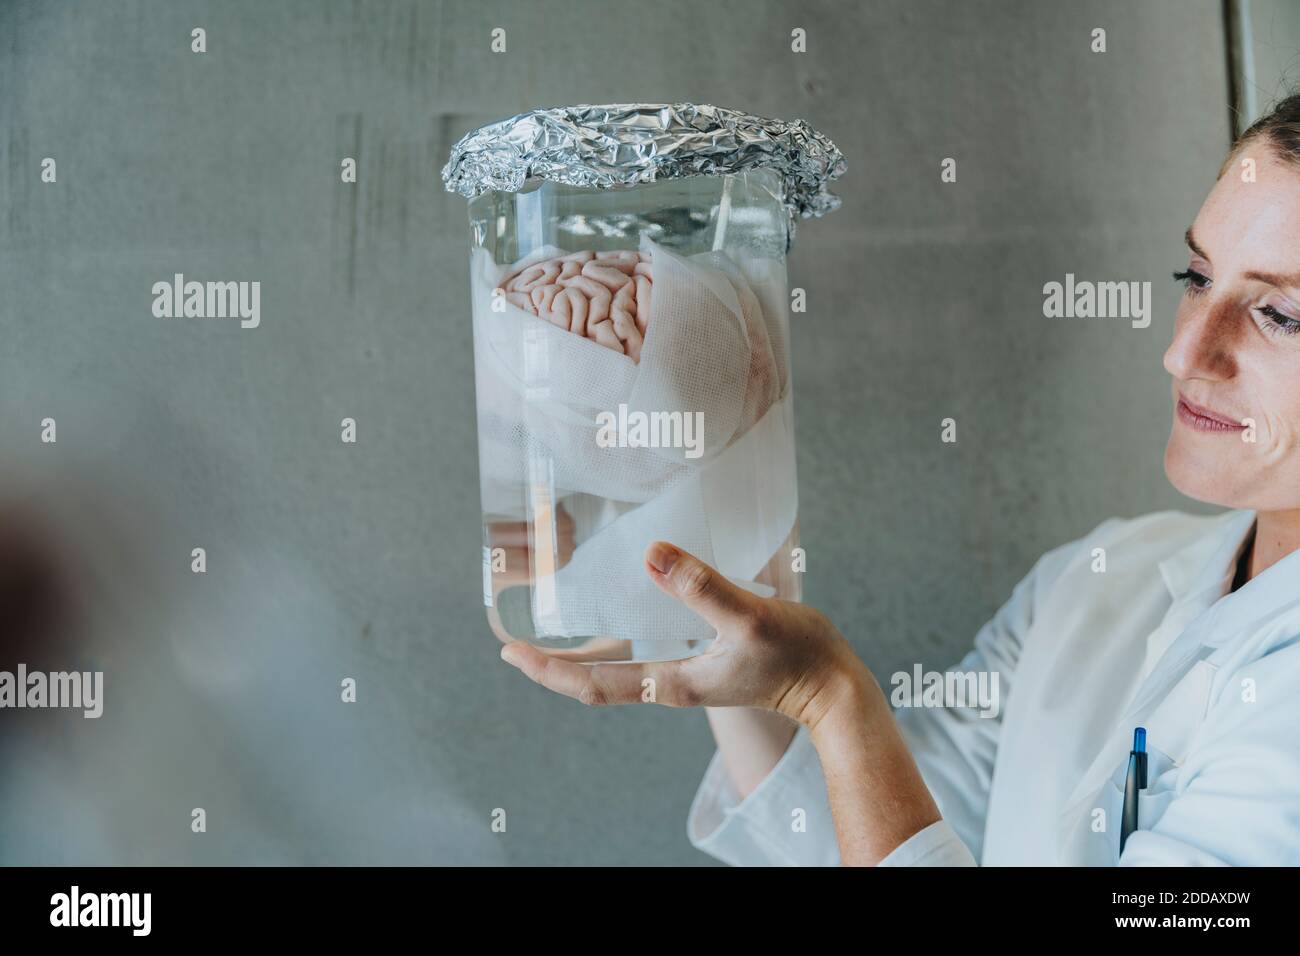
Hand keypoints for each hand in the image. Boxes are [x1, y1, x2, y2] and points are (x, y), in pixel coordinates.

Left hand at [499, 540, 870, 728]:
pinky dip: (619, 638)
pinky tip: (617, 611)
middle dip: (554, 664)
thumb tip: (652, 556)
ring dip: (582, 652)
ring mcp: (686, 673)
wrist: (834, 686)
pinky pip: (645, 653)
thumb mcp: (748, 617)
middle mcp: (671, 683)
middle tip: (515, 643)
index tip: (512, 654)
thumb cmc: (798, 656)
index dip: (549, 670)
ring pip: (619, 669)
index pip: (595, 683)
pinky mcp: (703, 659)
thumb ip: (701, 588)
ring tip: (551, 628)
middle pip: (597, 680)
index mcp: (672, 682)